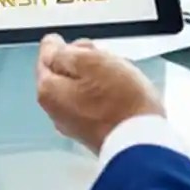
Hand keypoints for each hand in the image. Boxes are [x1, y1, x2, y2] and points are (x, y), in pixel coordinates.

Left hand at [35, 34, 163, 154]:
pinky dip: (104, 96)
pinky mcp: (91, 133)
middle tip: (107, 63)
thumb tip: (50, 47)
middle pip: (64, 72)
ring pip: (80, 87)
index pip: (48, 53)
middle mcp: (54, 110)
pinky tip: (121, 97)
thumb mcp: (90, 62)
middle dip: (85, 63)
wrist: (142, 143)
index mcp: (48, 90)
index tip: (90, 49)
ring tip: (119, 80)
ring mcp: (72, 124)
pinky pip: (92, 104)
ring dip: (97, 79)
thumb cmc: (120, 100)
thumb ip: (64, 52)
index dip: (72, 46)